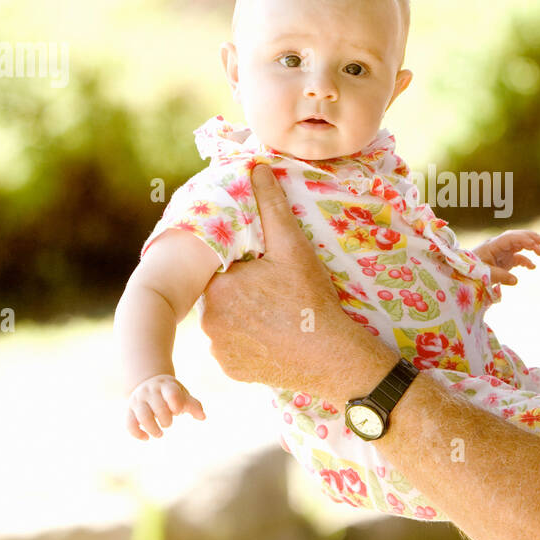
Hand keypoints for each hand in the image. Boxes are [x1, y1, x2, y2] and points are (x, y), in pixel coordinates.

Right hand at [126, 374, 205, 439]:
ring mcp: (138, 400)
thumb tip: (202, 417)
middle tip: (168, 423)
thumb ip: (193, 405)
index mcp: (166, 386)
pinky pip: (129, 423)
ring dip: (152, 429)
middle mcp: (150, 392)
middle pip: (158, 407)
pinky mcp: (129, 411)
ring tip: (160, 434)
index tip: (178, 411)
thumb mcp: (182, 394)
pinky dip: (137, 433)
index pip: (171, 392)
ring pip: (142, 416)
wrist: (147, 384)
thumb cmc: (170, 394)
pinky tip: (146, 438)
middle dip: (166, 420)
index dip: (176, 403)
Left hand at [198, 164, 393, 400]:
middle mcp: (209, 321)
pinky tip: (271, 337)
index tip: (264, 270)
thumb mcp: (293, 248)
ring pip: (224, 322)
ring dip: (241, 316)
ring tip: (275, 315)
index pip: (220, 268)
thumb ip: (271, 207)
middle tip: (274, 293)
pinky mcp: (231, 371)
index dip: (243, 266)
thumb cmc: (311, 299)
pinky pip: (232, 349)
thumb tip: (257, 169)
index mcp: (218, 287)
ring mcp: (219, 350)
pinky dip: (246, 343)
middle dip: (240, 291)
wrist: (331, 356)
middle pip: (220, 295)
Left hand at [473, 230, 539, 285]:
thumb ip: (499, 276)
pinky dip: (526, 260)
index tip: (534, 243)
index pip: (510, 238)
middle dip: (530, 238)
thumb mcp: (483, 274)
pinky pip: (517, 257)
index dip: (523, 239)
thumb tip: (516, 281)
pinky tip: (532, 267)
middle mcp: (498, 246)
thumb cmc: (469, 271)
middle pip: (516, 237)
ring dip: (531, 247)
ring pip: (519, 246)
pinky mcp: (503, 261)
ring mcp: (502, 253)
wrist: (461, 274)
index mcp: (492, 245)